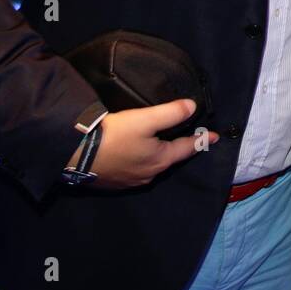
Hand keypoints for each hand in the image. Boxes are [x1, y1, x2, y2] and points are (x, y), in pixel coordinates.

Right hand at [65, 99, 218, 188]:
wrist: (73, 154)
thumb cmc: (113, 135)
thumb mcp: (144, 119)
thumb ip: (171, 113)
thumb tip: (192, 107)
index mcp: (160, 160)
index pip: (188, 148)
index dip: (202, 140)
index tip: (216, 137)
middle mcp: (148, 175)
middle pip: (170, 158)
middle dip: (180, 148)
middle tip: (188, 137)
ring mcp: (129, 182)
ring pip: (151, 166)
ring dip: (158, 155)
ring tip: (160, 144)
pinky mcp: (112, 182)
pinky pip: (134, 170)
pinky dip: (139, 160)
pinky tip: (134, 154)